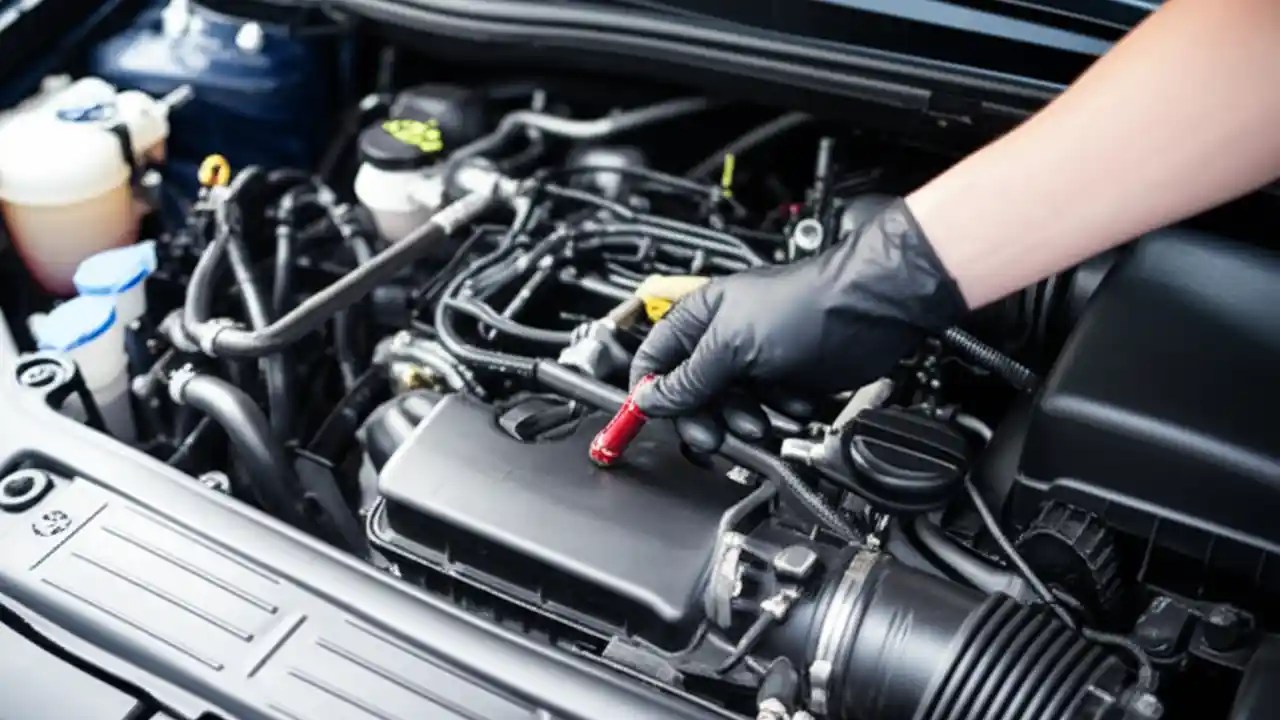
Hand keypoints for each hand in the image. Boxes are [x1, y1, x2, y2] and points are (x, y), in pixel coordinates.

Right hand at [630, 199, 966, 423]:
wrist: (868, 311)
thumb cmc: (806, 306)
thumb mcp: (731, 346)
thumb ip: (688, 378)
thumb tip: (650, 399)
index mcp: (700, 319)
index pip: (655, 359)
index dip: (650, 391)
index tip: (652, 418)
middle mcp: (723, 339)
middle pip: (690, 392)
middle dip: (702, 415)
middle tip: (714, 434)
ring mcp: (754, 360)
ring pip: (728, 407)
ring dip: (743, 420)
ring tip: (761, 422)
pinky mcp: (784, 379)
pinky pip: (766, 411)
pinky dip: (777, 415)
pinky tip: (793, 405)